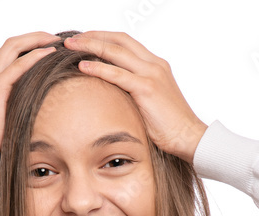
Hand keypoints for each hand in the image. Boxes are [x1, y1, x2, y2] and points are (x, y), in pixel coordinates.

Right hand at [0, 31, 58, 178]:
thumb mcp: (6, 121)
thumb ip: (17, 110)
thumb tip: (39, 114)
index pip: (9, 54)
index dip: (28, 45)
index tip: (48, 46)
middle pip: (11, 44)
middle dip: (35, 36)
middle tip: (56, 38)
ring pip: (13, 47)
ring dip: (36, 40)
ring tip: (56, 40)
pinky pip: (18, 66)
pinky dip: (35, 56)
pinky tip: (50, 53)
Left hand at [63, 31, 207, 163]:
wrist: (188, 136)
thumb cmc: (169, 125)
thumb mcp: (149, 101)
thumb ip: (133, 90)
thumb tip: (110, 93)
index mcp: (155, 65)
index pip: (125, 42)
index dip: (103, 37)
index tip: (84, 40)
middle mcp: (154, 64)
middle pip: (119, 40)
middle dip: (93, 36)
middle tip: (72, 39)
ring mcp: (151, 74)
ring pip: (116, 51)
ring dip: (90, 46)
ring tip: (70, 47)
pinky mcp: (147, 88)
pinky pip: (118, 74)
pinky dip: (98, 68)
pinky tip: (82, 67)